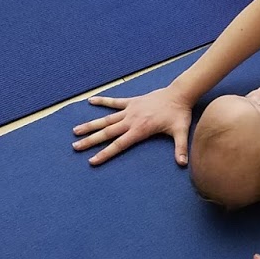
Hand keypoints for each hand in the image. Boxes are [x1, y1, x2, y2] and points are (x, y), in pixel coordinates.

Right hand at [73, 85, 192, 165]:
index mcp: (139, 129)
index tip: (91, 160)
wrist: (178, 94)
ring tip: (76, 130)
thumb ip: (181, 148)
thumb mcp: (181, 132)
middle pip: (107, 132)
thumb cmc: (178, 114)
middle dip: (90, 141)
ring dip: (91, 124)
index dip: (104, 153)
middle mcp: (131, 120)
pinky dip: (102, 101)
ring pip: (106, 119)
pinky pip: (114, 102)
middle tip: (75, 146)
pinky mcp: (131, 101)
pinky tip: (90, 101)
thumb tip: (184, 164)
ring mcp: (129, 110)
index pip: (118, 145)